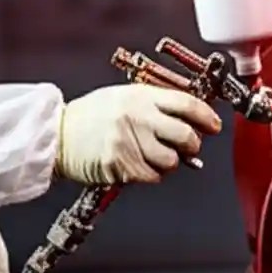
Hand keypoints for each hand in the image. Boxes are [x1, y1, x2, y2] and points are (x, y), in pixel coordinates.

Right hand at [55, 84, 222, 184]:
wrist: (57, 133)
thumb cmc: (89, 116)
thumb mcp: (123, 97)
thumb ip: (154, 105)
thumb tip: (187, 118)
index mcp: (141, 95)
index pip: (187, 103)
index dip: (206, 116)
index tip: (213, 125)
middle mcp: (139, 116)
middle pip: (185, 134)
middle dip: (193, 144)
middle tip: (188, 146)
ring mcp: (130, 140)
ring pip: (172, 160)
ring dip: (170, 162)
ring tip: (157, 156)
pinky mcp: (121, 164)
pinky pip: (153, 176)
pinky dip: (153, 175)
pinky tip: (142, 166)